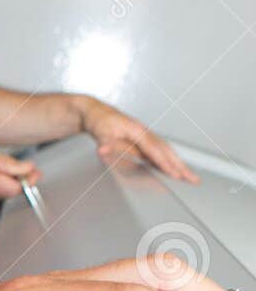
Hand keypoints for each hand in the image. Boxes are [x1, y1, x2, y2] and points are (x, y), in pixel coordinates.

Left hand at [80, 99, 197, 183]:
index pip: (154, 149)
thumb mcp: (99, 132)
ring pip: (167, 151)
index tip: (174, 173)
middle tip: (192, 179)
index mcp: (136, 130)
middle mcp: (145, 132)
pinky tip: (176, 170)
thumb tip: (103, 149)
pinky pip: (162, 152)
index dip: (164, 162)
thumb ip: (104, 142)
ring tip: (191, 177)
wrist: (98, 112)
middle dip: (180, 165)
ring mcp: (146, 136)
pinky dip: (171, 161)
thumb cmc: (100, 121)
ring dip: (180, 164)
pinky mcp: (145, 141)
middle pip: (166, 150)